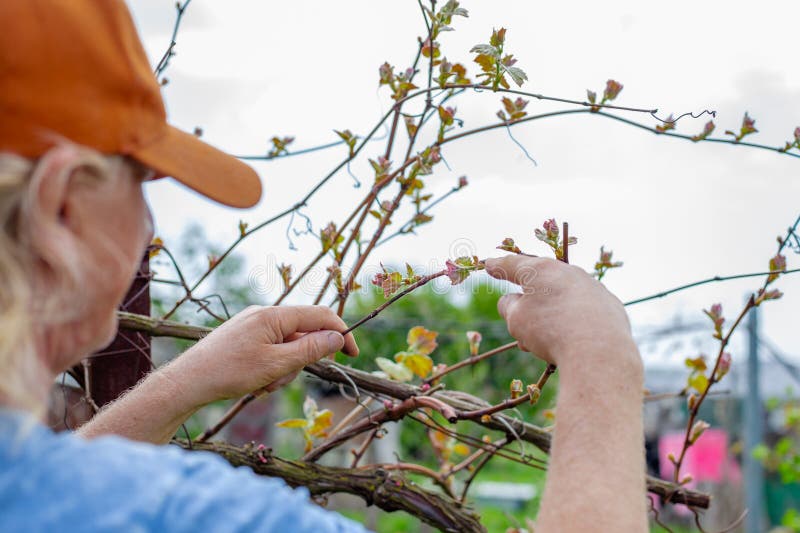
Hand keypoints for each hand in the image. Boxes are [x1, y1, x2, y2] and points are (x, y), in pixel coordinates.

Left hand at [167, 305, 358, 404]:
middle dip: (301, 360)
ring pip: (287, 345)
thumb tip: (336, 337)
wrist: (188, 381)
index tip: (353, 354)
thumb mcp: (276, 365)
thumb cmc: (230, 372)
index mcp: (274, 315)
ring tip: (263, 385)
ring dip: (283, 369)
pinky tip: (254, 383)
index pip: (320, 316)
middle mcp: (264, 314)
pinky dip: (271, 368)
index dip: (341, 333)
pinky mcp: (244, 337)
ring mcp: (253, 325)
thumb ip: (310, 350)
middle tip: (283, 379)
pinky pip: (271, 349)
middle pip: (303, 333)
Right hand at [484, 255, 637, 370]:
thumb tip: (512, 301)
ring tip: (543, 344)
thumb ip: (509, 306)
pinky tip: (573, 342)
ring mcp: (593, 288)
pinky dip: (574, 323)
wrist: (599, 352)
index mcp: (542, 270)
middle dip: (529, 302)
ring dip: (550, 317)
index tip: (489, 264)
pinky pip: (584, 312)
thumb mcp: (516, 320)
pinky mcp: (611, 307)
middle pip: (541, 284)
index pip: (513, 264)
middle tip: (521, 326)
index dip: (498, 266)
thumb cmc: (550, 331)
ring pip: (563, 300)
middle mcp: (569, 273)